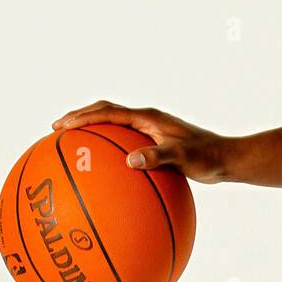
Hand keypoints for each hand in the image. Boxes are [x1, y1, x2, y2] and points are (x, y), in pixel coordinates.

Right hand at [51, 100, 229, 183]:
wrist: (225, 158)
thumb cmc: (206, 157)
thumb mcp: (183, 158)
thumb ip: (158, 156)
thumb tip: (130, 161)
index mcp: (148, 117)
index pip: (108, 113)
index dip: (83, 117)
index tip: (61, 125)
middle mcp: (146, 120)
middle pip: (105, 112)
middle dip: (80, 117)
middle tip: (56, 128)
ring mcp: (149, 130)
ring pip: (113, 124)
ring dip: (91, 129)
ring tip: (71, 143)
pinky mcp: (154, 142)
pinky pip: (124, 141)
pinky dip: (108, 149)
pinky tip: (103, 169)